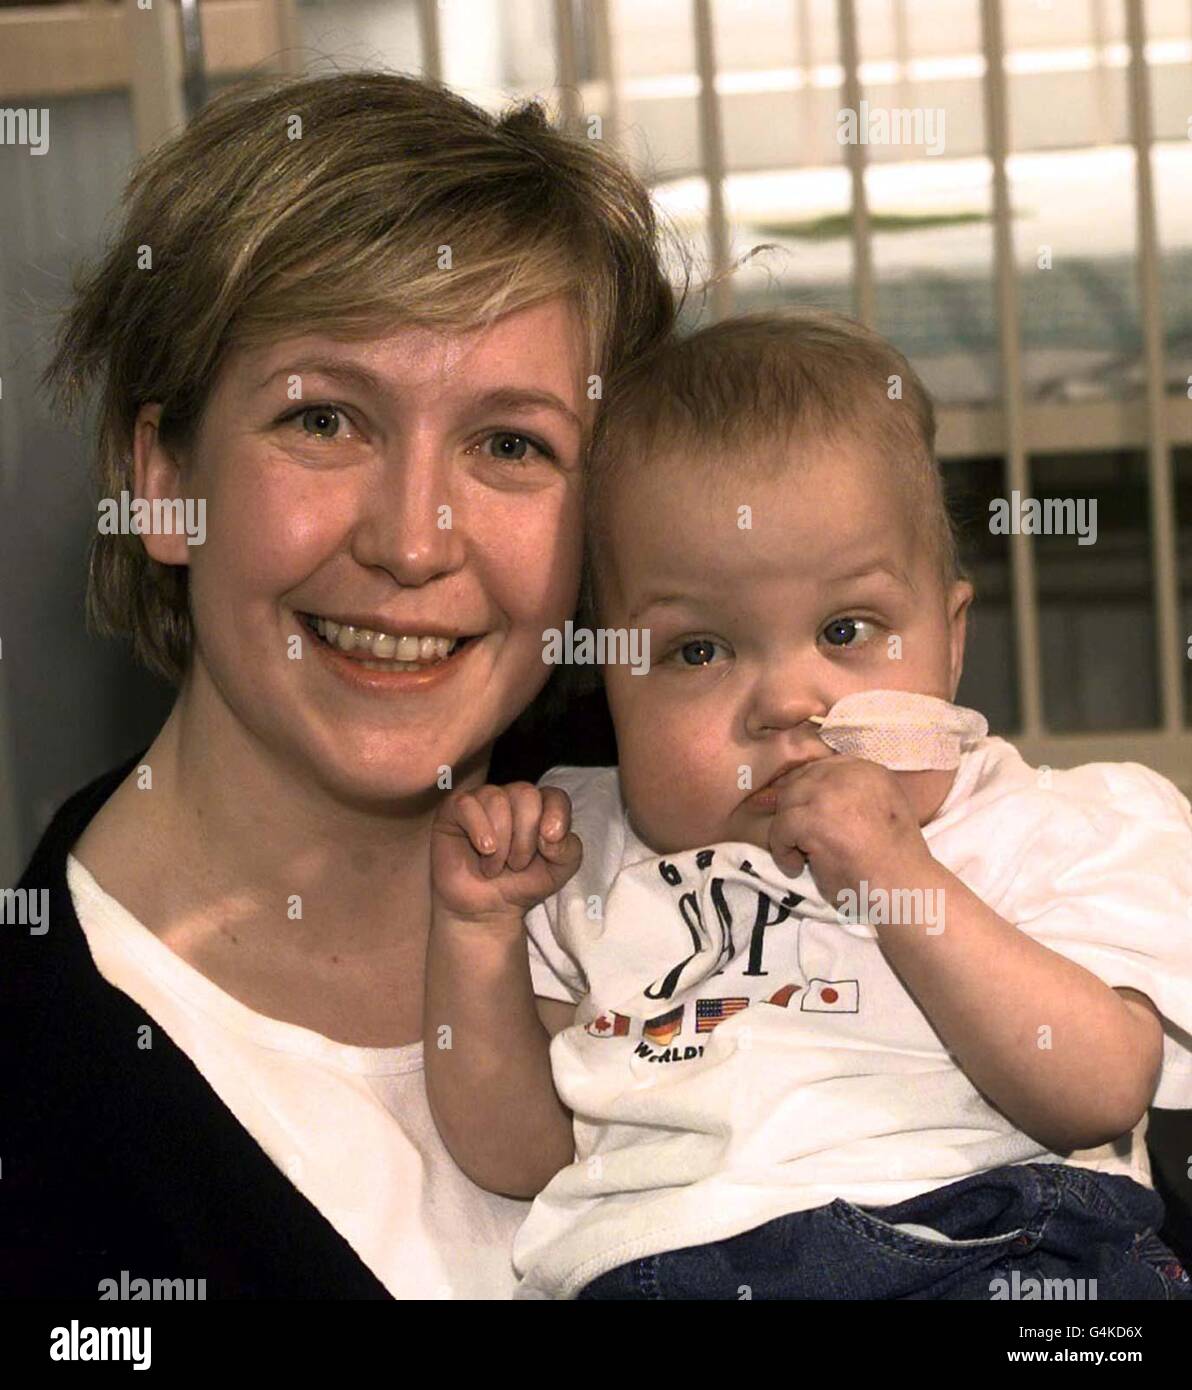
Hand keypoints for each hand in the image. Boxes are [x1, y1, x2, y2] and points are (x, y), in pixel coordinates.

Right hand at [431, 782, 581, 922]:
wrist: (486, 910)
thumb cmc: (521, 885)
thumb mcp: (558, 872)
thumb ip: (569, 849)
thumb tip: (550, 832)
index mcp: (540, 807)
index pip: (554, 795)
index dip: (556, 816)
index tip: (549, 843)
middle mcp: (511, 797)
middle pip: (526, 795)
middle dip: (525, 837)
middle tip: (516, 864)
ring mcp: (482, 800)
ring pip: (497, 800)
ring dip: (501, 842)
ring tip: (496, 866)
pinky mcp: (454, 810)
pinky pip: (467, 804)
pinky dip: (479, 830)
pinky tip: (484, 851)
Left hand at [768, 755, 932, 905]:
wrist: (904, 888)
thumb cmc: (894, 860)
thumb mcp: (881, 811)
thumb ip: (853, 795)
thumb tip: (810, 793)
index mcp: (870, 771)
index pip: (822, 768)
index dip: (808, 794)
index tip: (806, 819)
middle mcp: (850, 774)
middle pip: (800, 781)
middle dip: (794, 811)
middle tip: (798, 839)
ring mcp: (830, 794)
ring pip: (787, 802)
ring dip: (787, 830)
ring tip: (799, 856)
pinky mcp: (814, 819)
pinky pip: (780, 827)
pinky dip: (782, 850)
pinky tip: (796, 867)